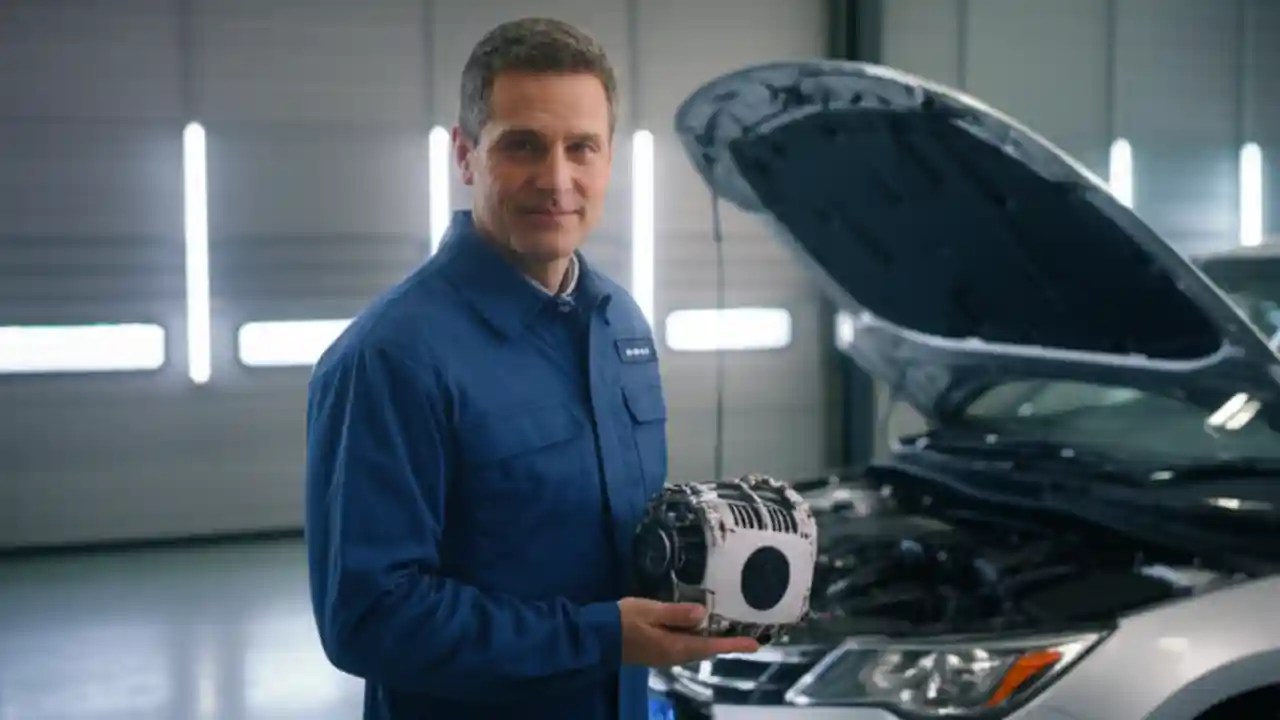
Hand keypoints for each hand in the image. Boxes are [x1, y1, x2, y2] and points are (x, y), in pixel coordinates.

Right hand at [617, 597, 760, 666]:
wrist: (597, 637)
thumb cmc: (623, 621)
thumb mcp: (650, 611)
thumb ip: (676, 613)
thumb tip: (704, 613)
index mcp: (675, 647)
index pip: (711, 645)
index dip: (734, 644)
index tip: (755, 644)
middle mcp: (674, 655)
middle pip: (707, 649)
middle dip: (726, 642)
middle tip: (745, 634)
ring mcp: (665, 654)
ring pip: (696, 647)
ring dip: (712, 639)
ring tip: (727, 628)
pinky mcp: (658, 650)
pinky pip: (685, 645)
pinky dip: (697, 636)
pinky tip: (698, 625)